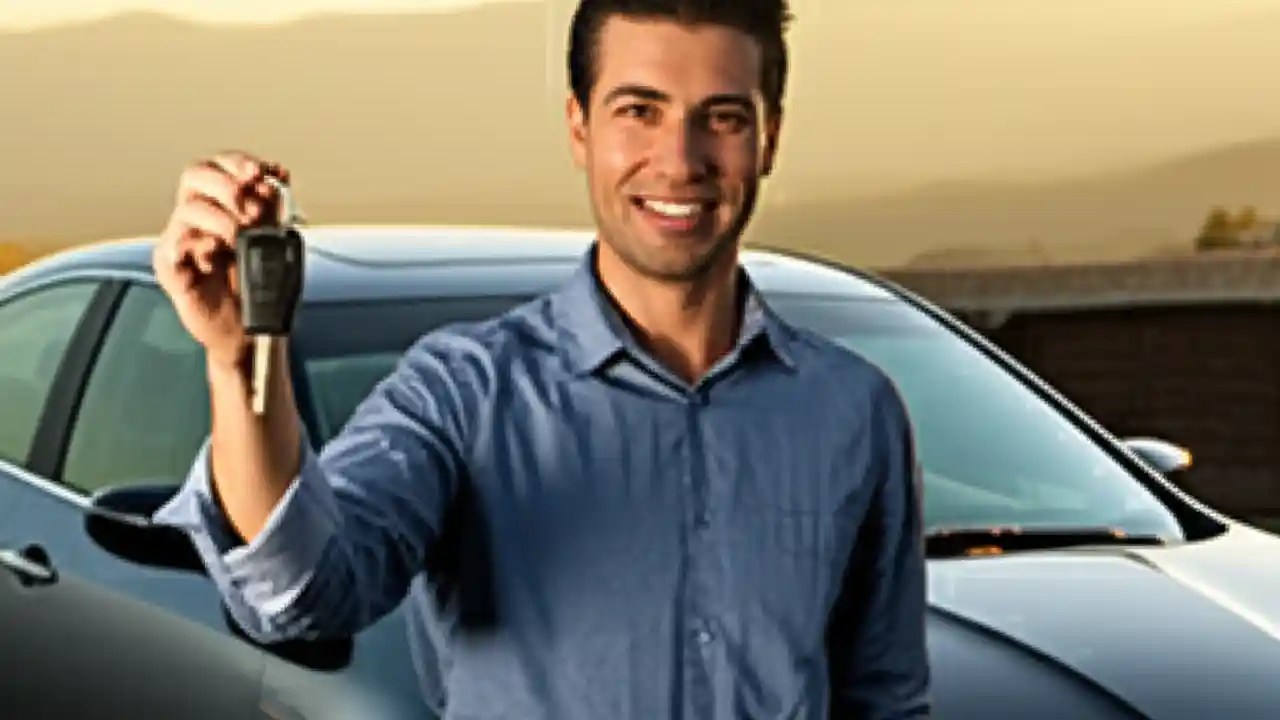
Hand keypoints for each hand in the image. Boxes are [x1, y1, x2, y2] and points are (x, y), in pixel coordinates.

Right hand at [153, 150, 290, 370]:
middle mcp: (197, 216)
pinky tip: (217, 255)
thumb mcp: (276, 240)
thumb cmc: (262, 283)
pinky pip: (173, 246)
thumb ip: (274, 207)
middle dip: (227, 185)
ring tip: (242, 238)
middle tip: (252, 210)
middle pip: (196, 175)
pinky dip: (199, 244)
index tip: (259, 173)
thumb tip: (277, 174)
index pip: (219, 165)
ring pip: (189, 209)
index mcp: (221, 204)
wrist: (253, 329)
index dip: (237, 162)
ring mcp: (181, 240)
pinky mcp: (171, 268)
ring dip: (222, 218)